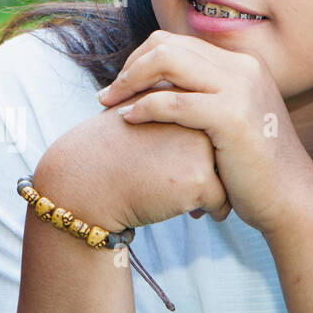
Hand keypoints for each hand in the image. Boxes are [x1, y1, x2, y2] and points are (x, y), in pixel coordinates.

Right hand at [42, 85, 231, 229]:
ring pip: (227, 176)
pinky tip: (191, 213)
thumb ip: (166, 113)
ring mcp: (200, 148)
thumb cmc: (106, 152)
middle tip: (194, 185)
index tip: (187, 166)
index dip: (203, 149)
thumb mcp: (138, 117)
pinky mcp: (199, 179)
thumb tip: (198, 129)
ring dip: (217, 191)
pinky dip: (210, 211)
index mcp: (182, 98)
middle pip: (224, 150)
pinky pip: (220, 202)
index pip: (212, 127)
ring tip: (193, 201)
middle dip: (215, 169)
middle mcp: (196, 117)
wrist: (84, 181)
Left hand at [95, 31, 312, 236]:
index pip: (177, 43)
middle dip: (130, 67)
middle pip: (167, 45)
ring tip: (110, 104)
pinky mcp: (232, 117)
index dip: (140, 60)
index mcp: (241, 65)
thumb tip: (161, 90)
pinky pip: (174, 100)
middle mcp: (242, 68)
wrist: (290, 200)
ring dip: (130, 80)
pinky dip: (144, 106)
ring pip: (167, 61)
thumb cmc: (253, 170)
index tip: (121, 87)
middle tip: (108, 95)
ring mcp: (240, 89)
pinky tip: (127, 119)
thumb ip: (204, 99)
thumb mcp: (231, 122)